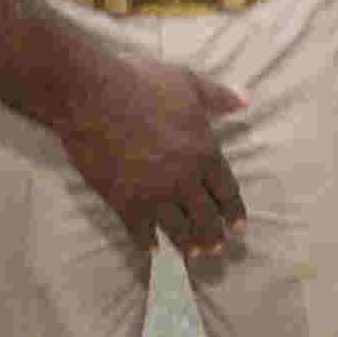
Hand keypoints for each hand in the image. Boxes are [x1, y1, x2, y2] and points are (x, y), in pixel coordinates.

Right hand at [59, 52, 245, 255]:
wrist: (93, 96)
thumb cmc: (141, 83)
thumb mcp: (187, 82)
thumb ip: (218, 96)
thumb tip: (245, 100)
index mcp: (204, 152)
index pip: (227, 191)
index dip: (233, 211)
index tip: (237, 227)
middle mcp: (184, 179)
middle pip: (206, 217)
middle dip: (213, 235)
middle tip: (216, 247)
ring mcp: (154, 194)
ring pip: (179, 229)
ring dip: (188, 244)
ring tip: (192, 254)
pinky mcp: (125, 201)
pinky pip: (141, 230)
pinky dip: (148, 242)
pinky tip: (152, 248)